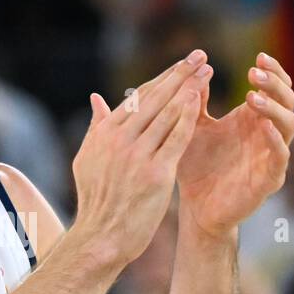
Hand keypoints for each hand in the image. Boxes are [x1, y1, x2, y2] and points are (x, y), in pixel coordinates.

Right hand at [69, 50, 211, 267]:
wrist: (101, 237)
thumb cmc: (97, 201)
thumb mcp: (87, 160)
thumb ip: (96, 128)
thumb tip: (96, 100)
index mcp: (104, 134)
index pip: (138, 97)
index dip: (162, 78)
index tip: (181, 64)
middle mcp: (119, 139)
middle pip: (155, 99)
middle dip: (179, 74)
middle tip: (200, 56)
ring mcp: (137, 155)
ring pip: (167, 113)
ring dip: (188, 89)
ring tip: (206, 71)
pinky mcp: (155, 173)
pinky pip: (176, 138)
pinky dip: (188, 117)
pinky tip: (199, 100)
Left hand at [176, 52, 293, 239]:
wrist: (195, 208)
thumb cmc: (196, 166)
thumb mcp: (193, 128)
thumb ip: (196, 101)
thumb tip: (198, 68)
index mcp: (252, 119)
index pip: (274, 88)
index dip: (272, 71)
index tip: (258, 57)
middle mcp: (267, 134)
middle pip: (287, 100)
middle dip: (274, 84)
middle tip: (254, 72)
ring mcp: (270, 156)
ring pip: (289, 126)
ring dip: (274, 109)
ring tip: (252, 97)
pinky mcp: (268, 180)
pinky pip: (280, 158)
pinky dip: (275, 142)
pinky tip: (262, 127)